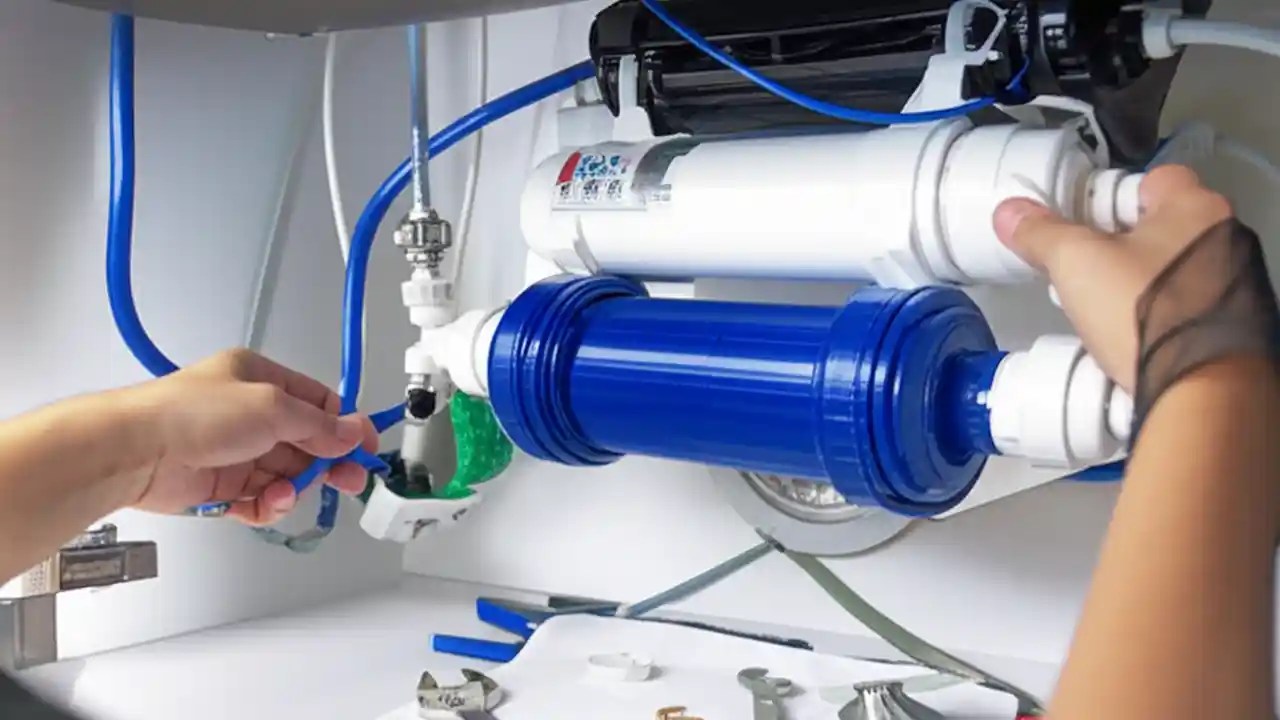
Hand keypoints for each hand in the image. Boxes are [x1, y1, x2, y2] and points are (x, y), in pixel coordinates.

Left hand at [123, 349, 377, 525]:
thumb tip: (355, 432)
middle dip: (328, 462)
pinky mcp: (218, 485)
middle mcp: (246, 412)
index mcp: (258, 379)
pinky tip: (267, 503)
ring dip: (293, 487)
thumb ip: (319, 425)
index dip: (344, 426)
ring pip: (283, 474)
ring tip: (288, 493)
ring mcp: (232, 450)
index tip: (366, 448)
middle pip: (304, 441)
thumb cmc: (195, 414)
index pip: (316, 402)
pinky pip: (258, 498)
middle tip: (351, 481)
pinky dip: (267, 504)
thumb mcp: (272, 408)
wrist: (136, 451)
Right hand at [993, 165, 1233, 391]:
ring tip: (1103, 306)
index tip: (1084, 223)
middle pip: (1161, 224)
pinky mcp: (1231, 324)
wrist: (1197, 389)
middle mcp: (1227, 237)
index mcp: (1196, 207)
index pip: (1153, 179)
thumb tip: (1009, 213)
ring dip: (1141, 280)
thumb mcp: (1076, 263)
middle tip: (1086, 266)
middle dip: (1122, 242)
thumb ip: (1041, 233)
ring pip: (1173, 267)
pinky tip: (1131, 334)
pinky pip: (1186, 304)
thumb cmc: (1143, 310)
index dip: (1113, 196)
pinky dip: (1159, 313)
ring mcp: (1235, 282)